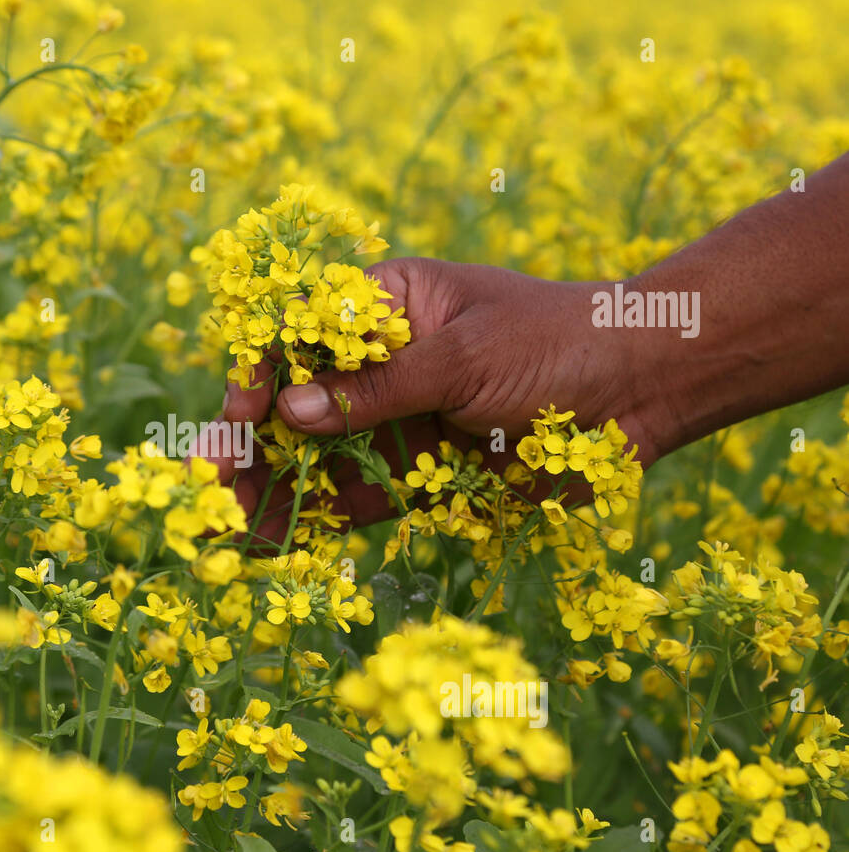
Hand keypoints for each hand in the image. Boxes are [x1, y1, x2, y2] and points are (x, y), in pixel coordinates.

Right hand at [201, 256, 678, 536]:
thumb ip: (376, 390)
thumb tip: (287, 414)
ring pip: (314, 459)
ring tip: (226, 530)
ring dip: (270, 492)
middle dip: (249, 444)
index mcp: (384, 305)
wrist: (643, 393)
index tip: (238, 413)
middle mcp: (378, 364)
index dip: (258, 371)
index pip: (298, 332)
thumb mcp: (463, 356)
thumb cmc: (556, 344)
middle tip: (209, 487)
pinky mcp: (416, 477)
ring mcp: (393, 422)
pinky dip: (315, 523)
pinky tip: (272, 546)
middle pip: (292, 402)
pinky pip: (353, 501)